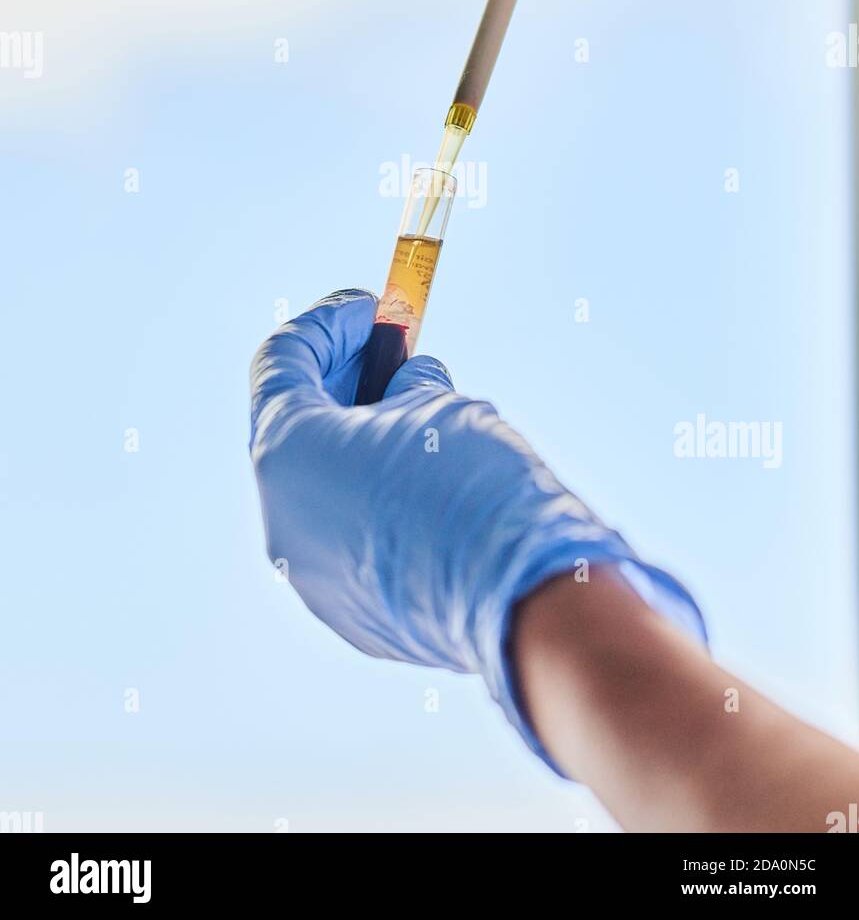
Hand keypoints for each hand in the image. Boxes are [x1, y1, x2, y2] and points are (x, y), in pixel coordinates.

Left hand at [249, 288, 705, 767]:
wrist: (519, 593)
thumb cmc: (472, 482)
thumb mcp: (439, 403)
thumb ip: (406, 385)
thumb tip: (404, 385)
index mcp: (286, 449)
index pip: (282, 361)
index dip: (328, 322)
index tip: (374, 307)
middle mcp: (280, 513)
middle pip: (295, 424)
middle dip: (343, 379)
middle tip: (394, 352)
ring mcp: (309, 572)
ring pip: (321, 487)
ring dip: (360, 441)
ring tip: (418, 415)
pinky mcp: (347, 612)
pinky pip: (347, 537)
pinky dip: (374, 498)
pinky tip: (425, 484)